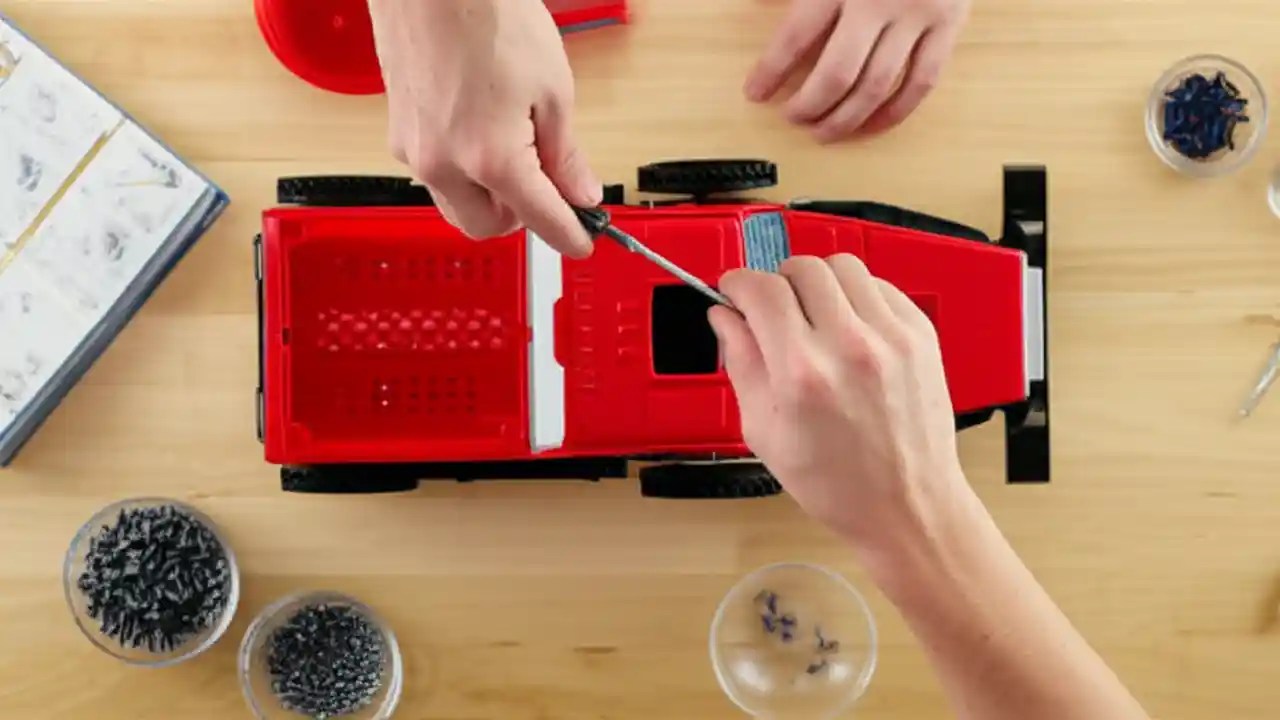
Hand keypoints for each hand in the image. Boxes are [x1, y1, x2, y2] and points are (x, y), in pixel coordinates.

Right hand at [368, 0, 600, 256]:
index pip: (539, 220)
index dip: (569, 235)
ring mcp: (416, 151)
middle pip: (487, 228)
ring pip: (457, 207)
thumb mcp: (553, 89)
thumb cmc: (488, 16)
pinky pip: (436, 177)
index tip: (582, 241)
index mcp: (491, 158)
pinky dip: (463, 175)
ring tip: (514, 154)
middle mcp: (445, 165)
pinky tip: (481, 136)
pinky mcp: (399, 134)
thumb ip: (565, 153)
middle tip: (549, 190)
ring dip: (488, 200)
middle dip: (521, 219)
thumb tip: (579, 192)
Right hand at [709, 255, 969, 557]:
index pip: (761, 289)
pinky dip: (856, 295)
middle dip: (777, 281)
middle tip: (772, 308)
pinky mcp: (920, 335)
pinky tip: (848, 326)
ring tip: (813, 315)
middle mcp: (850, 346)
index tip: (733, 291)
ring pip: (843, 265)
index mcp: (802, 373)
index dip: (738, 284)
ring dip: (818, 282)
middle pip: (801, 268)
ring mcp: (891, 337)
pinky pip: (879, 285)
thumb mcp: (764, 431)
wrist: (906, 505)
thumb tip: (725, 318)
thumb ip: (741, 363)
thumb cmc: (837, 482)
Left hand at [744, 0, 970, 140]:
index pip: (796, 36)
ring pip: (877, 86)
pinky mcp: (949, 25)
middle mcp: (878, 1)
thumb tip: (756, 3)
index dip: (771, 71)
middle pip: (838, 73)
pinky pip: (922, 82)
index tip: (756, 93)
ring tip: (823, 132)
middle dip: (810, 105)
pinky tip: (870, 125)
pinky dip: (894, 112)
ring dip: (846, 119)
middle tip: (792, 118)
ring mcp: (917, 15)